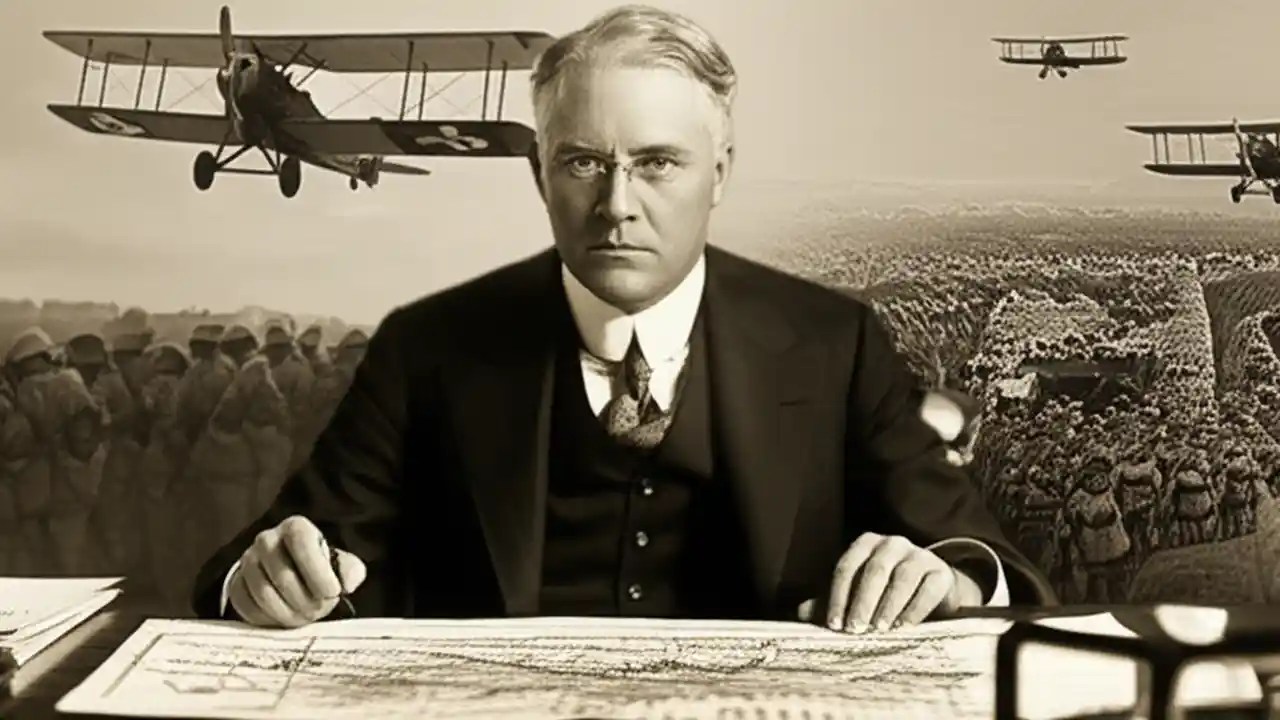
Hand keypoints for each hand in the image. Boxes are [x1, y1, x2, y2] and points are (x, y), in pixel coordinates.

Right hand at [228, 515, 365, 627]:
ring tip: (305, 617)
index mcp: (296, 528)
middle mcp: (266, 539)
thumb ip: (350, 571)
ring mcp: (247, 561)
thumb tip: (348, 584)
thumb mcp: (341, 564)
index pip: (301, 543)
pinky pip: (248, 607)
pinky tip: (284, 619)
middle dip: (305, 600)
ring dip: (288, 613)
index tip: (332, 593)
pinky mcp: (236, 584)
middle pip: (283, 575)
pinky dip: (268, 619)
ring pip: (264, 594)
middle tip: (320, 610)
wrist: (288, 571)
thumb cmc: (319, 568)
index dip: (317, 571)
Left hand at [797, 533, 980, 632]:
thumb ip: (829, 602)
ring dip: (888, 605)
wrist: (931, 592)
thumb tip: (800, 613)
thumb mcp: (855, 595)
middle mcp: (892, 543)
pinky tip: (903, 628)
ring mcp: (919, 555)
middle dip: (862, 602)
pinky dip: (914, 609)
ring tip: (879, 630)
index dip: (837, 596)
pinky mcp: (941, 572)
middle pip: (874, 570)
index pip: (846, 567)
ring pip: (902, 577)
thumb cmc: (884, 593)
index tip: (833, 625)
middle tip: (855, 629)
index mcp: (866, 544)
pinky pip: (927, 588)